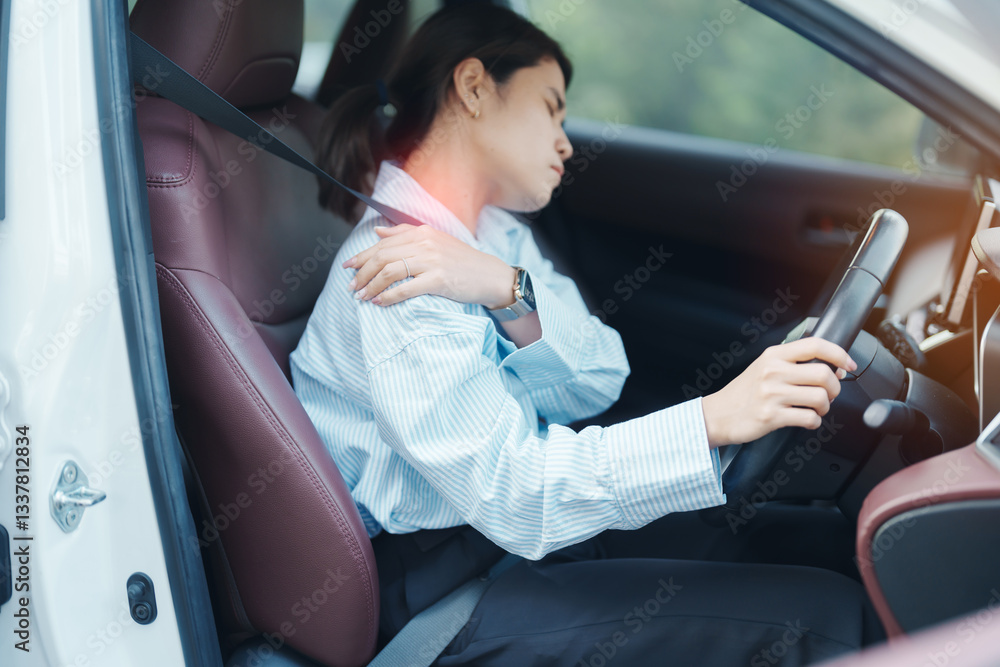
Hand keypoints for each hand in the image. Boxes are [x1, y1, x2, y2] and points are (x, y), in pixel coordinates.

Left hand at [343, 224, 516, 307]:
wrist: (490, 275)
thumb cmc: (462, 261)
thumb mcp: (435, 240)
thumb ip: (405, 234)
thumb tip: (378, 231)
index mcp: (421, 232)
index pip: (383, 243)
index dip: (362, 256)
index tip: (348, 267)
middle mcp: (424, 243)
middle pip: (382, 256)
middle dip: (362, 273)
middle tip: (351, 286)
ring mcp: (431, 260)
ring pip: (389, 271)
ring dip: (371, 286)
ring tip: (362, 296)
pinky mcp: (438, 279)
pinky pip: (405, 288)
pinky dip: (388, 296)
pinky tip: (379, 302)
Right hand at [701, 337, 856, 446]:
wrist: (718, 415)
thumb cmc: (744, 393)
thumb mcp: (764, 367)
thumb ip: (793, 363)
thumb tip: (833, 367)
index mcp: (773, 355)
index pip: (815, 345)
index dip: (839, 354)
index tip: (848, 364)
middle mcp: (773, 371)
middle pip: (824, 374)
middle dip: (834, 388)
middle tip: (828, 394)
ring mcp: (772, 394)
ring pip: (820, 398)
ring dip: (825, 407)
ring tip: (814, 408)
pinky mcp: (771, 416)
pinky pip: (809, 418)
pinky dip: (814, 422)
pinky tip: (804, 419)